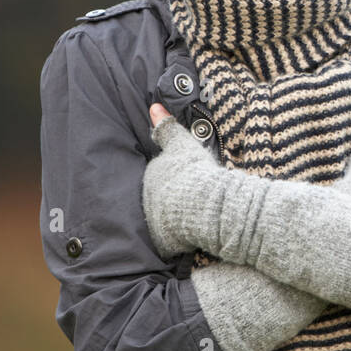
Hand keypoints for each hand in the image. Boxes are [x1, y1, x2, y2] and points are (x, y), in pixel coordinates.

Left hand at [143, 102, 226, 256]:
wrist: (205, 206)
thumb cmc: (194, 172)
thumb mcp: (182, 144)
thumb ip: (167, 127)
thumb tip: (154, 107)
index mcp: (150, 176)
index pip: (158, 177)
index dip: (173, 178)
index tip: (186, 180)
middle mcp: (146, 200)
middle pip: (158, 198)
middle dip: (169, 199)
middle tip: (189, 197)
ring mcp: (153, 222)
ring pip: (162, 219)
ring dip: (172, 219)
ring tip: (192, 216)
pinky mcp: (163, 243)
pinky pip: (169, 241)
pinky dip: (177, 238)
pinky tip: (190, 235)